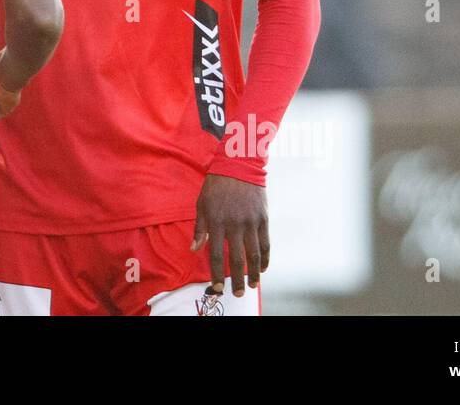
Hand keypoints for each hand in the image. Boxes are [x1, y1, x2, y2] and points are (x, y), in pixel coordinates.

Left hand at [191, 174, 268, 297]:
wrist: (239, 165)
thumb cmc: (216, 186)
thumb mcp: (202, 204)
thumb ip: (200, 229)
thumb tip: (193, 250)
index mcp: (216, 222)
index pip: (215, 255)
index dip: (216, 274)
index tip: (217, 288)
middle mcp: (234, 225)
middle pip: (236, 259)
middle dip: (236, 279)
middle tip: (237, 294)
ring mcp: (251, 222)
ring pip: (254, 254)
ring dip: (253, 273)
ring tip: (252, 285)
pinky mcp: (263, 218)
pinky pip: (266, 243)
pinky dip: (266, 258)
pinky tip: (263, 268)